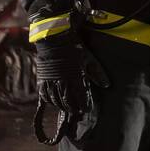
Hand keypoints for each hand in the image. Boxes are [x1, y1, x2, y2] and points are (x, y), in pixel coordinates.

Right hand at [33, 29, 107, 144]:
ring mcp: (50, 82)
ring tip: (68, 108)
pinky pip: (44, 96)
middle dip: (73, 109)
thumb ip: (97, 74)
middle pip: (67, 103)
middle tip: (78, 111)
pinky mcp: (41, 80)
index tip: (87, 109)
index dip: (84, 106)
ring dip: (62, 106)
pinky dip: (50, 101)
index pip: (80, 98)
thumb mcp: (89, 59)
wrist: (54, 39)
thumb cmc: (74, 48)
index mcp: (74, 78)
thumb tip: (107, 85)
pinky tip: (54, 102)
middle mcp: (61, 83)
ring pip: (55, 101)